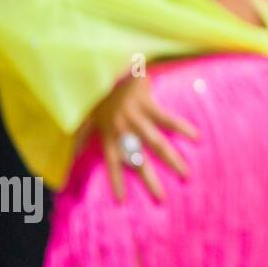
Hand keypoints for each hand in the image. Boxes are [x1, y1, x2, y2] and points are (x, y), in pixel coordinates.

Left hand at [82, 74, 196, 203]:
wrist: (108, 65)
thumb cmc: (98, 90)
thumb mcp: (85, 114)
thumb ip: (80, 135)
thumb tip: (71, 154)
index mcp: (108, 134)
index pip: (113, 164)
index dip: (117, 182)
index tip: (122, 201)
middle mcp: (123, 131)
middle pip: (138, 161)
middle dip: (150, 181)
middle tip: (162, 199)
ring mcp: (137, 118)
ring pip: (157, 145)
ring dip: (172, 160)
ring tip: (186, 175)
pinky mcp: (149, 105)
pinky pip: (168, 120)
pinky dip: (182, 128)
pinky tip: (196, 137)